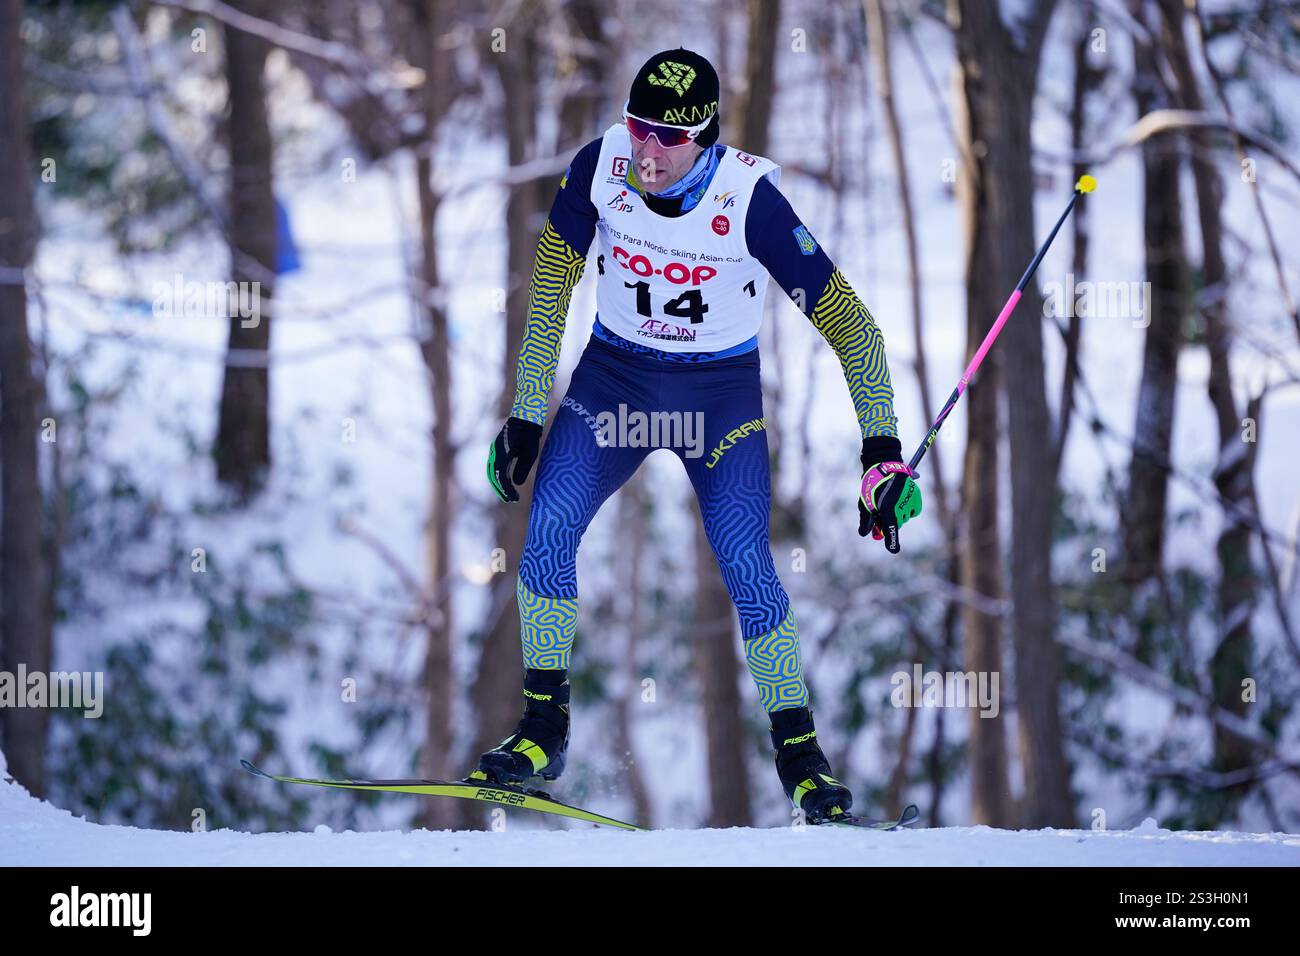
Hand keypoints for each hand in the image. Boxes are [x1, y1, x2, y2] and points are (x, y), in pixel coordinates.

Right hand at [487, 417, 542, 501]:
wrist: (525, 418)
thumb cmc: (529, 434)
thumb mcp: (530, 452)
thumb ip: (522, 468)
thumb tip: (516, 483)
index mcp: (502, 453)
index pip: (500, 476)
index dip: (506, 489)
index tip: (513, 498)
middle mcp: (494, 452)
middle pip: (494, 475)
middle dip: (501, 489)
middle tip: (510, 500)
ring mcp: (494, 451)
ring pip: (492, 472)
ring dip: (499, 484)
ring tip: (508, 495)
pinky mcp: (496, 451)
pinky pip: (495, 467)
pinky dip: (499, 477)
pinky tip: (507, 484)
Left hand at [857, 435, 921, 553]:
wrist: (886, 465)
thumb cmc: (873, 485)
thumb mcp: (865, 503)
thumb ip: (866, 520)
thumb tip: (864, 533)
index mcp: (887, 508)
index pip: (891, 528)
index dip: (892, 541)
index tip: (893, 550)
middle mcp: (901, 505)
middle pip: (897, 524)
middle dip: (890, 522)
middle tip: (881, 514)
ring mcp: (910, 500)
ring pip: (906, 517)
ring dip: (899, 515)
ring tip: (890, 501)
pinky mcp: (917, 496)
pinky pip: (914, 511)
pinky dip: (909, 510)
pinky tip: (901, 502)